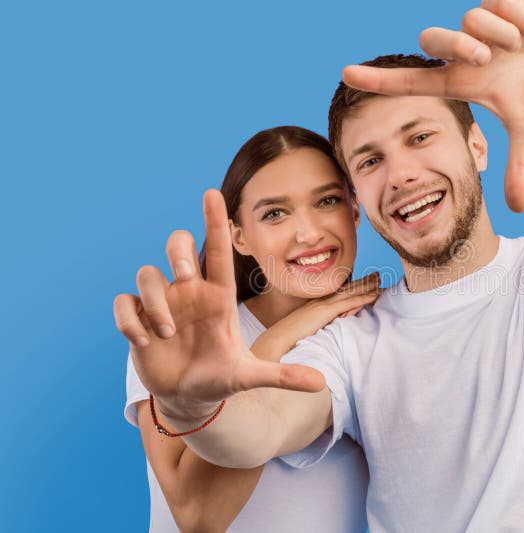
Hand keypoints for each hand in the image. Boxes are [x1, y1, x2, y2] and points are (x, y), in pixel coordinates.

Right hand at [113, 190, 324, 419]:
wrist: (189, 398)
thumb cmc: (221, 377)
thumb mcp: (250, 376)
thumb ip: (283, 376)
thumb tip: (320, 383)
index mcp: (217, 296)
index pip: (217, 250)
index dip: (215, 221)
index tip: (212, 192)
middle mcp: (189, 292)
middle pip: (177, 244)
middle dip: (178, 252)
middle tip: (185, 277)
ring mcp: (161, 304)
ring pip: (147, 273)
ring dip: (155, 302)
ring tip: (166, 334)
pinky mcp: (138, 319)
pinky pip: (124, 301)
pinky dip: (129, 319)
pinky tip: (145, 342)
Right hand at [251, 273, 381, 362]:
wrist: (274, 344)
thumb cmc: (286, 343)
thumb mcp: (305, 333)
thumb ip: (318, 329)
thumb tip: (329, 330)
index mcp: (314, 306)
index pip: (337, 295)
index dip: (351, 288)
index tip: (365, 283)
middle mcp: (319, 302)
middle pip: (345, 289)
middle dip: (362, 282)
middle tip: (378, 276)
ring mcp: (321, 305)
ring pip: (348, 292)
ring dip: (366, 286)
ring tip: (380, 280)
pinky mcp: (324, 312)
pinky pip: (347, 303)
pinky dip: (362, 298)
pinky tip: (374, 295)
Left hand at [341, 0, 523, 212]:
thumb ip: (518, 167)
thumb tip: (518, 209)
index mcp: (458, 80)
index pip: (410, 80)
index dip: (379, 79)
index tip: (345, 74)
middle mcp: (461, 51)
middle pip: (431, 37)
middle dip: (460, 47)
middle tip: (487, 60)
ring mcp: (477, 24)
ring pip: (469, 19)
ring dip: (498, 36)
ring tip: (517, 48)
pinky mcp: (498, 1)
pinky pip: (497, 1)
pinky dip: (517, 18)